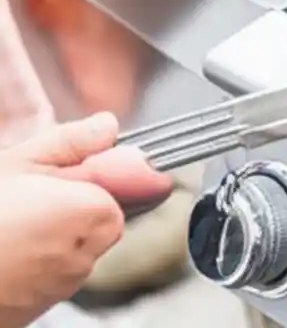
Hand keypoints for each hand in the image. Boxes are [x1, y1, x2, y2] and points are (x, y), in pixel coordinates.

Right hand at [0, 113, 171, 327]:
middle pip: (101, 221)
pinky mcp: (38, 308)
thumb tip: (107, 127)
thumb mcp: (19, 163)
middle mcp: (86, 253)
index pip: (125, 190)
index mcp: (91, 211)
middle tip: (29, 197)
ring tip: (9, 224)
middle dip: (74, 206)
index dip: (94, 177)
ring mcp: (62, 285)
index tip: (64, 173)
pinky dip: (35, 262)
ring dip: (52, 235)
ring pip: (76, 249)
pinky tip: (5, 250)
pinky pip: (51, 276)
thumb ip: (71, 143)